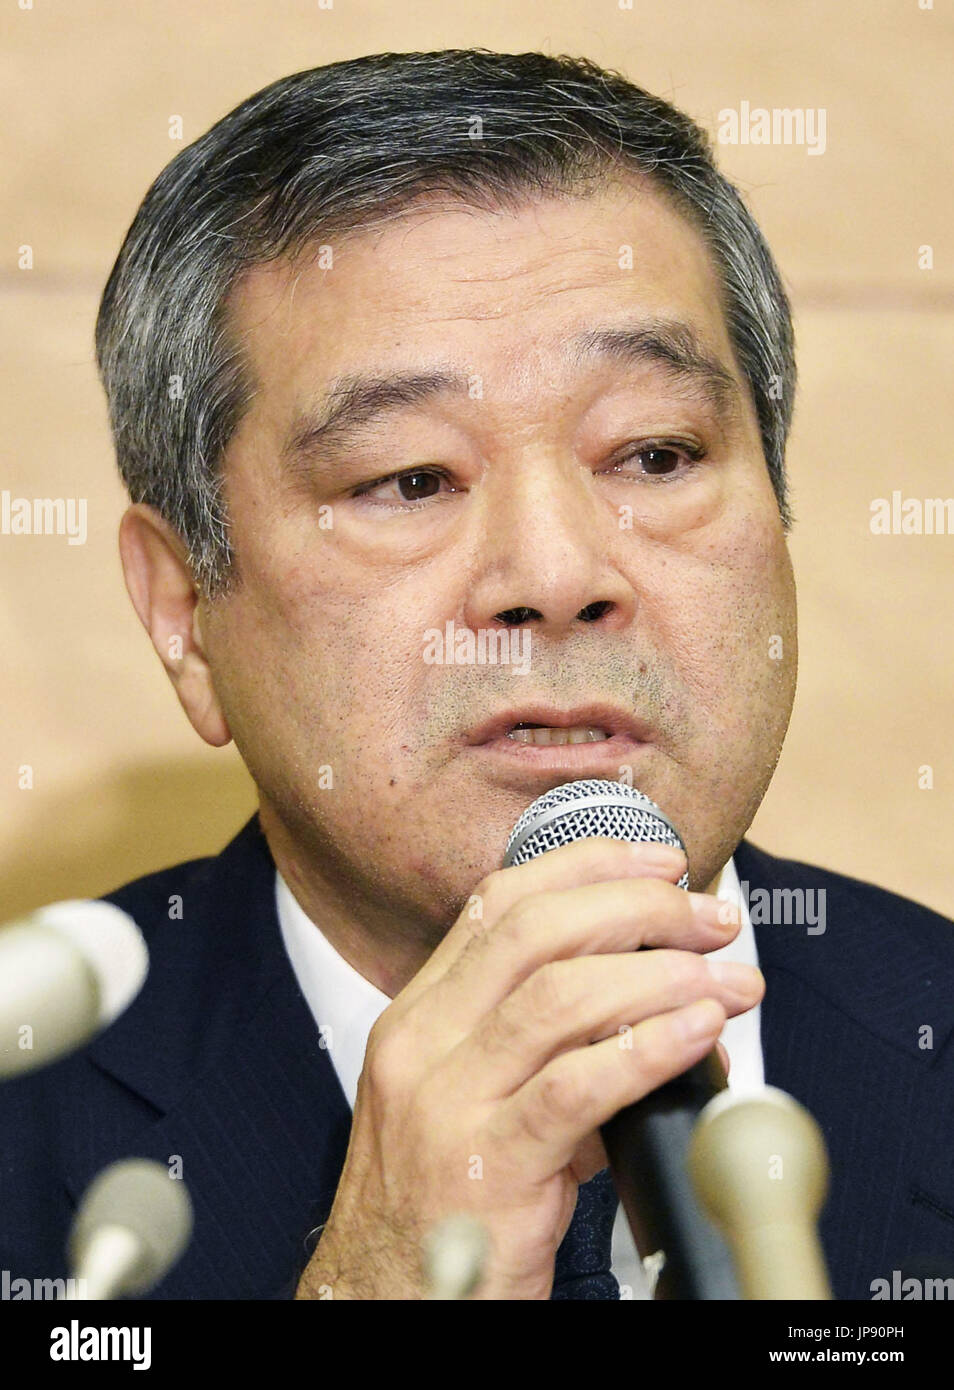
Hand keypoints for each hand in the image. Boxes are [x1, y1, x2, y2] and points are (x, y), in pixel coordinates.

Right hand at [295, 837, 762, 1299]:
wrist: (388, 1303)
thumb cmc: (442, 1203)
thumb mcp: (474, 1103)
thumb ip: (548, 1049)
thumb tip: (656, 1013)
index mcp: (420, 1016)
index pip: (500, 902)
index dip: (586, 865)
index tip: (658, 859)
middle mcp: (423, 1043)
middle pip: (536, 931)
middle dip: (638, 907)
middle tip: (709, 918)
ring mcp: (447, 1102)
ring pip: (560, 996)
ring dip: (659, 974)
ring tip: (725, 979)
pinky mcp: (487, 1165)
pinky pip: (578, 1085)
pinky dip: (648, 1048)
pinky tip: (697, 1033)